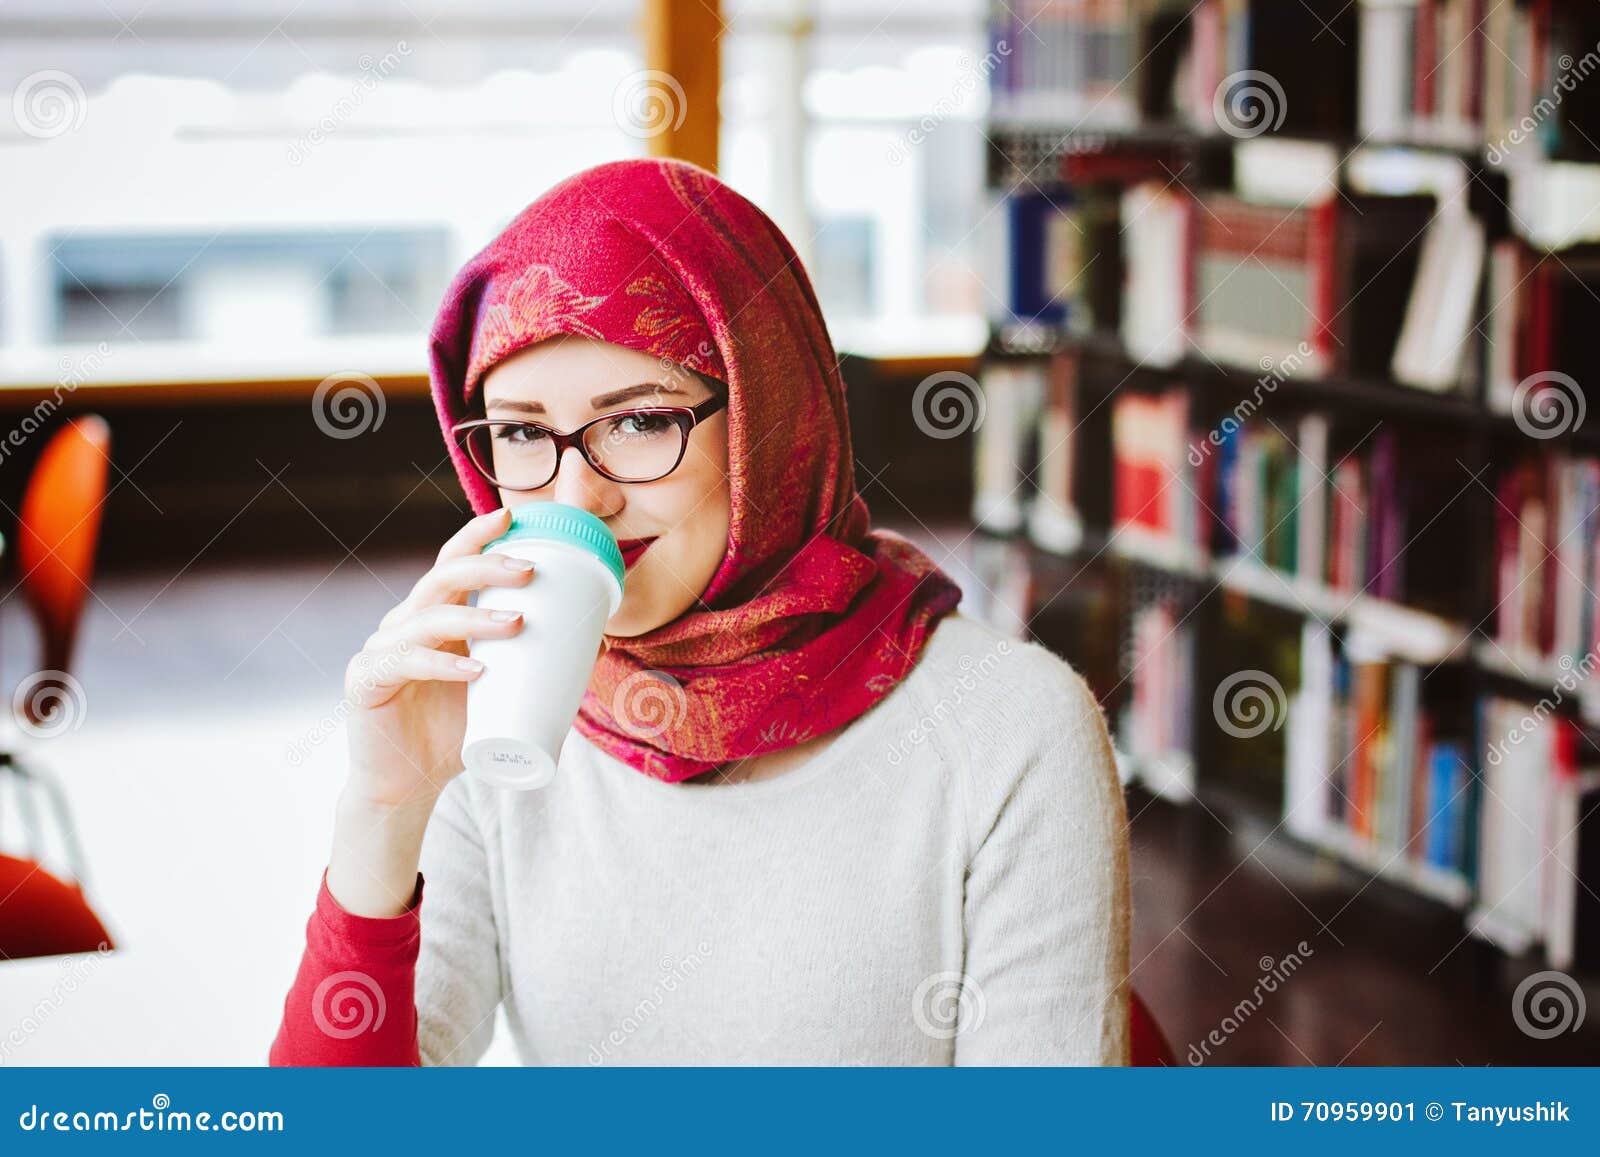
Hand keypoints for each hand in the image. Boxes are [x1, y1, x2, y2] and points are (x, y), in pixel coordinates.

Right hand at [341, 507, 533, 807]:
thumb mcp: (498, 689)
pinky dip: (443, 665)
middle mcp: (406, 623)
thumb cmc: (454, 732)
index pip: (453, 562)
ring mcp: (382, 649)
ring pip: (428, 617)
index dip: (478, 536)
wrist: (406, 786)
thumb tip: (596, 636)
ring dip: (475, 617)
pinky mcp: (366, 680)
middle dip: (486, 565)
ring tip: (517, 623)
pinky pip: (405, 662)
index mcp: (435, 616)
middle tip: (529, 569)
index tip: (512, 516)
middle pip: (442, 577)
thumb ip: (532, 662)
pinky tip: (475, 670)